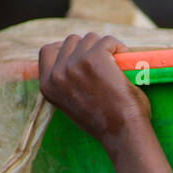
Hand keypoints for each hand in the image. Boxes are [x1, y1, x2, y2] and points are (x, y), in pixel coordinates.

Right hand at [37, 32, 150, 148]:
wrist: (123, 133)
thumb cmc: (105, 123)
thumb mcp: (72, 104)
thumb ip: (66, 83)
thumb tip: (71, 60)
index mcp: (48, 86)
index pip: (48, 51)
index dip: (66, 50)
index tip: (82, 56)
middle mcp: (57, 74)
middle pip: (71, 41)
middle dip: (89, 48)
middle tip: (105, 65)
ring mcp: (74, 64)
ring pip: (90, 38)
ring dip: (104, 48)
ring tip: (116, 66)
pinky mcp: (94, 58)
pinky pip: (107, 40)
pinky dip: (119, 48)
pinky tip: (125, 61)